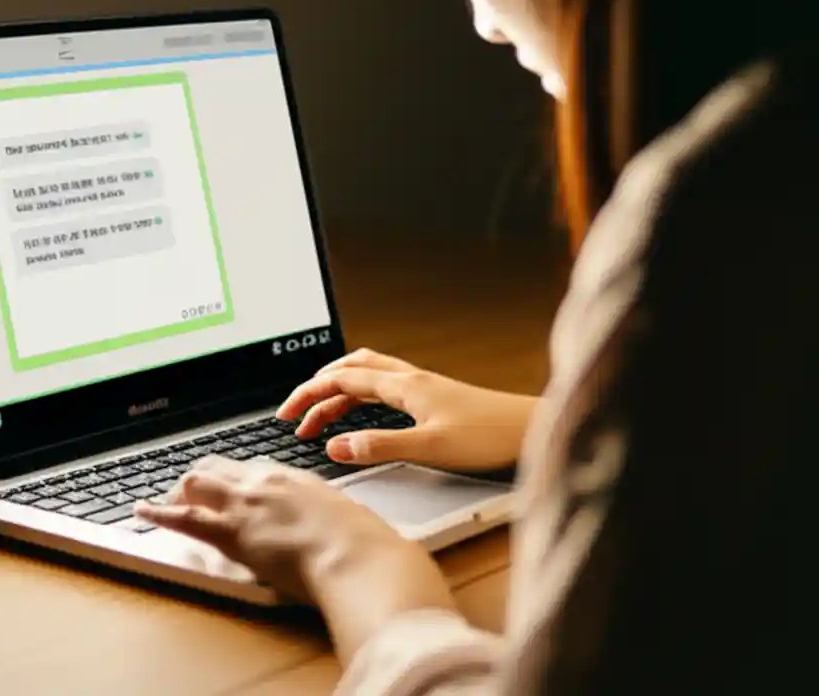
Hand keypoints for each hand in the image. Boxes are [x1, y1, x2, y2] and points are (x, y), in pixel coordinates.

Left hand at [136, 457, 455, 663]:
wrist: (357, 556)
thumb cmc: (362, 545)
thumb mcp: (347, 520)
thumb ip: (329, 519)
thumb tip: (332, 528)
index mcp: (294, 476)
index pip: (251, 470)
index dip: (234, 480)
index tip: (229, 489)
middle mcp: (265, 482)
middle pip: (218, 469)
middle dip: (200, 481)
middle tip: (190, 495)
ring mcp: (245, 503)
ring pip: (197, 484)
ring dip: (178, 493)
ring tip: (164, 503)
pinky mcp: (232, 531)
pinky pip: (184, 518)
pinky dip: (158, 514)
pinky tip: (143, 512)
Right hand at [277, 348, 536, 471]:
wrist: (533, 430)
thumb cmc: (490, 436)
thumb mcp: (429, 448)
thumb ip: (379, 447)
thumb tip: (335, 446)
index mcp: (405, 386)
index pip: (342, 380)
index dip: (309, 395)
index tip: (286, 415)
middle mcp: (411, 380)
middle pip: (350, 370)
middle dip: (317, 389)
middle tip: (295, 414)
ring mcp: (423, 387)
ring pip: (367, 376)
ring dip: (338, 391)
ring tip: (319, 417)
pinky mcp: (434, 399)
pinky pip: (384, 387)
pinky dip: (361, 396)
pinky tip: (362, 415)